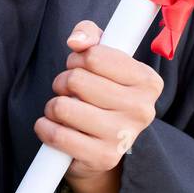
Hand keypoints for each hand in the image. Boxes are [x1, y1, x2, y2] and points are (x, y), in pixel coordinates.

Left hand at [35, 20, 163, 192]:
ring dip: (53, 106)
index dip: (78, 60)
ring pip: (62, 106)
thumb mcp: (101, 58)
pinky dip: (45, 128)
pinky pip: (57, 135)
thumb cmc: (101, 93)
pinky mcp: (102, 158)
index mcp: (148, 81)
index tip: (82, 68)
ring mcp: (123, 136)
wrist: (102, 146)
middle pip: (77, 80)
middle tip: (71, 91)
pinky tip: (53, 127)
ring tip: (64, 110)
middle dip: (64, 82)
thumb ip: (89, 35)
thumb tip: (76, 41)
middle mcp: (142, 109)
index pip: (94, 56)